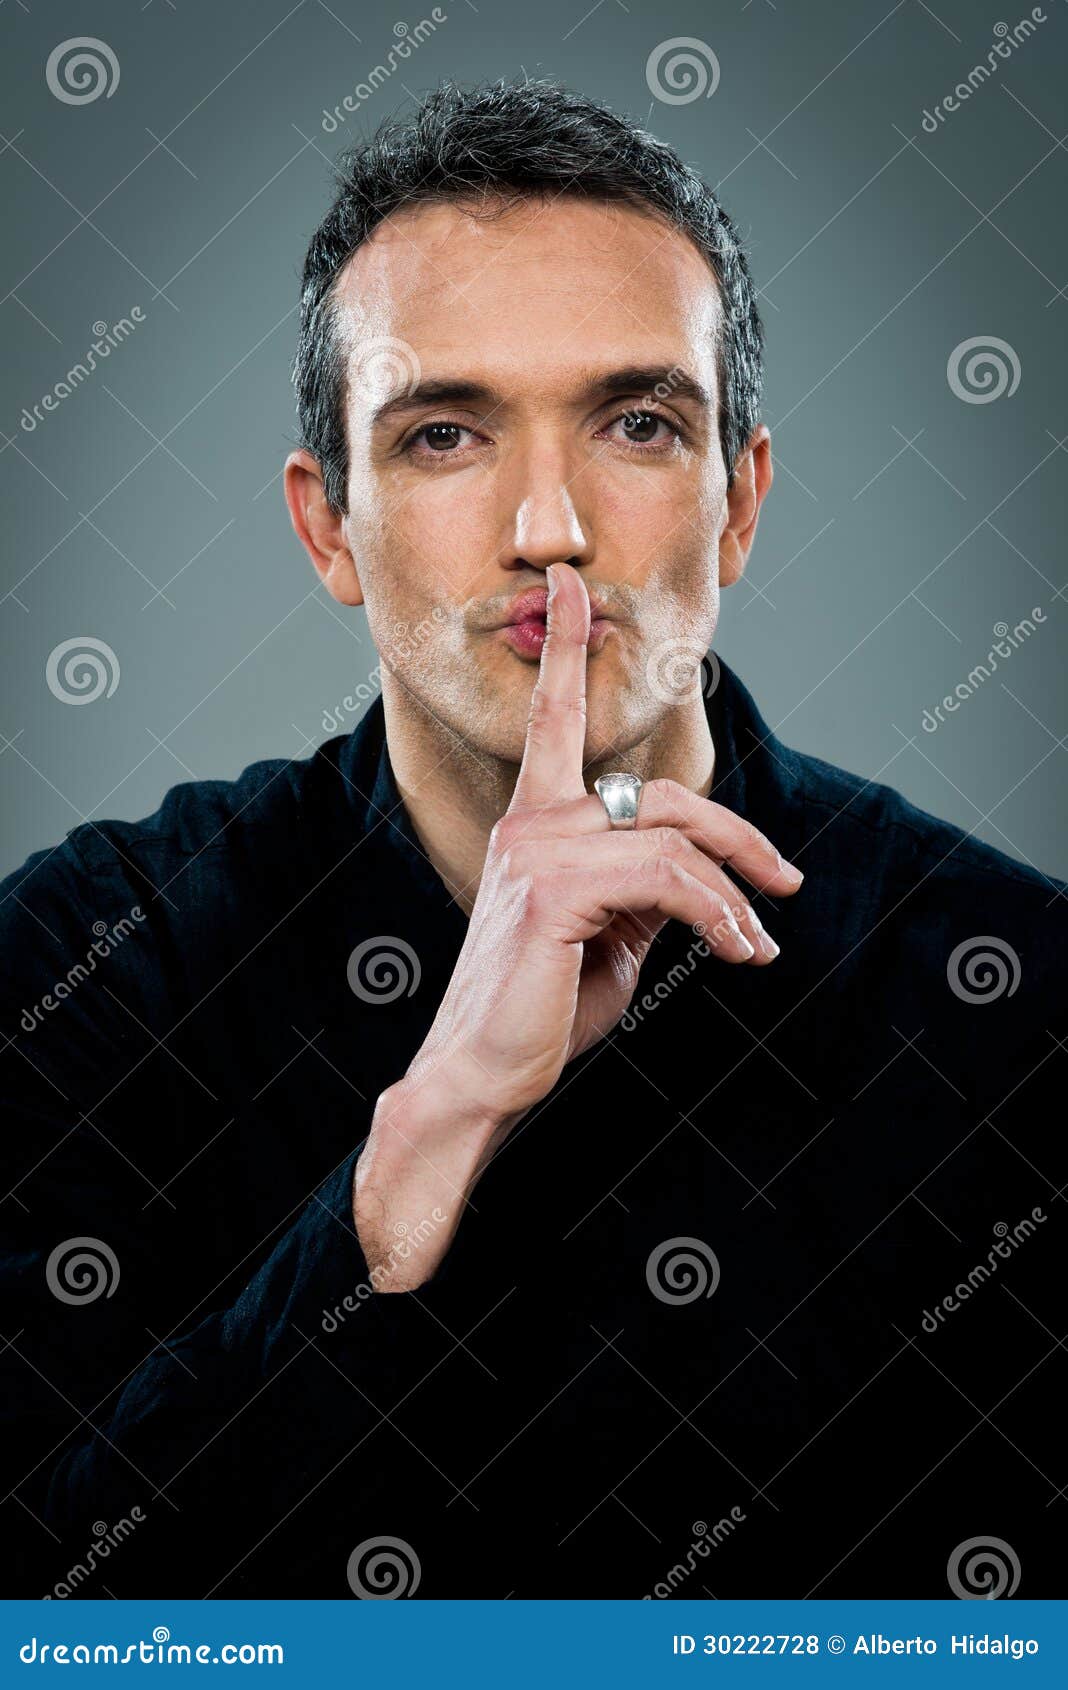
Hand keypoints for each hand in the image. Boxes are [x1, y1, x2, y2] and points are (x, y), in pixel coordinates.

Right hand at [353, 563, 803, 1287]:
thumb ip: (644, 893)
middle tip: (784, 884)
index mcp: (536, 821)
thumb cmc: (539, 1007)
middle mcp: (535, 821)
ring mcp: (541, 849)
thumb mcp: (608, 938)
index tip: (567, 582)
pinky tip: (739, 953)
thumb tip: (700, 883)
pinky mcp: (556, 888)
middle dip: (739, 838)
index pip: (554, 719)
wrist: (483, 1073)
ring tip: (756, 947)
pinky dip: (720, 917)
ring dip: (735, 898)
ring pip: (676, 840)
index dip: (563, 645)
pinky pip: (669, 881)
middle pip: (666, 795)